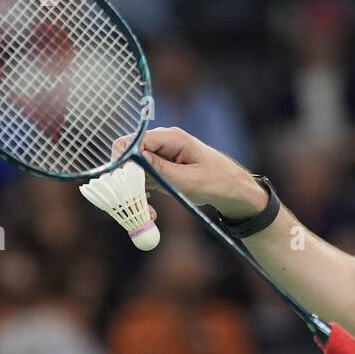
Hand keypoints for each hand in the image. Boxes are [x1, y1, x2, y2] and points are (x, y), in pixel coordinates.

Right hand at [111, 127, 265, 217]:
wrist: (232, 190)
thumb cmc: (216, 181)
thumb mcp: (188, 179)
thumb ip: (160, 168)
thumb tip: (133, 158)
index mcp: (171, 138)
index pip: (132, 141)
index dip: (122, 161)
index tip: (123, 185)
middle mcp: (162, 143)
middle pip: (128, 157)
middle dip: (128, 183)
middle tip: (135, 206)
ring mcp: (160, 155)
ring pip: (133, 171)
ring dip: (135, 194)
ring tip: (149, 215)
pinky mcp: (160, 168)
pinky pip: (141, 180)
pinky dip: (143, 195)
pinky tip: (151, 211)